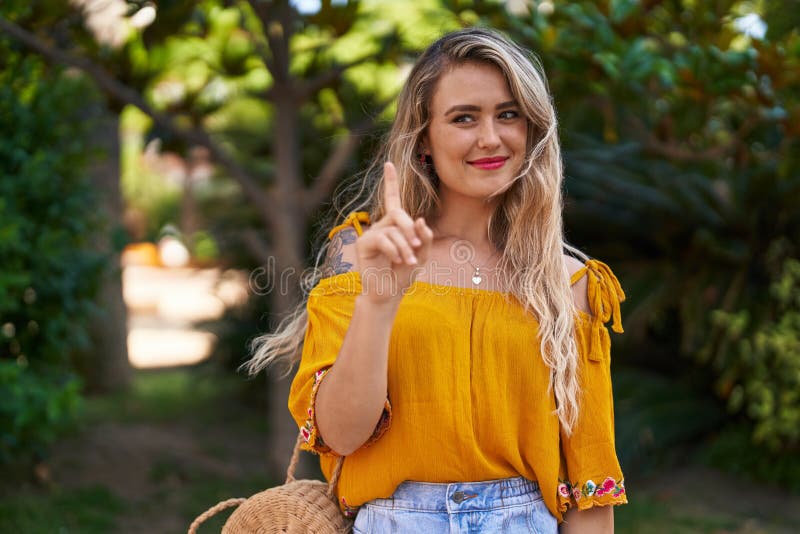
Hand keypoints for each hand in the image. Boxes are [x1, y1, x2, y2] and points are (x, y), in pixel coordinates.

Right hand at [356, 162, 433, 303]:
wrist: (388, 293)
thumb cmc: (403, 274)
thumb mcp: (422, 256)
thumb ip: (425, 238)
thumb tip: (420, 219)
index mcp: (394, 226)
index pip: (392, 200)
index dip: (391, 182)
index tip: (389, 164)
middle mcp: (381, 226)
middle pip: (398, 213)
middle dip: (410, 229)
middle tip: (417, 248)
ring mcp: (371, 234)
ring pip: (393, 230)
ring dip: (405, 247)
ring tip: (409, 261)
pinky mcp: (363, 244)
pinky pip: (383, 239)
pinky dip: (395, 250)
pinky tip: (398, 261)